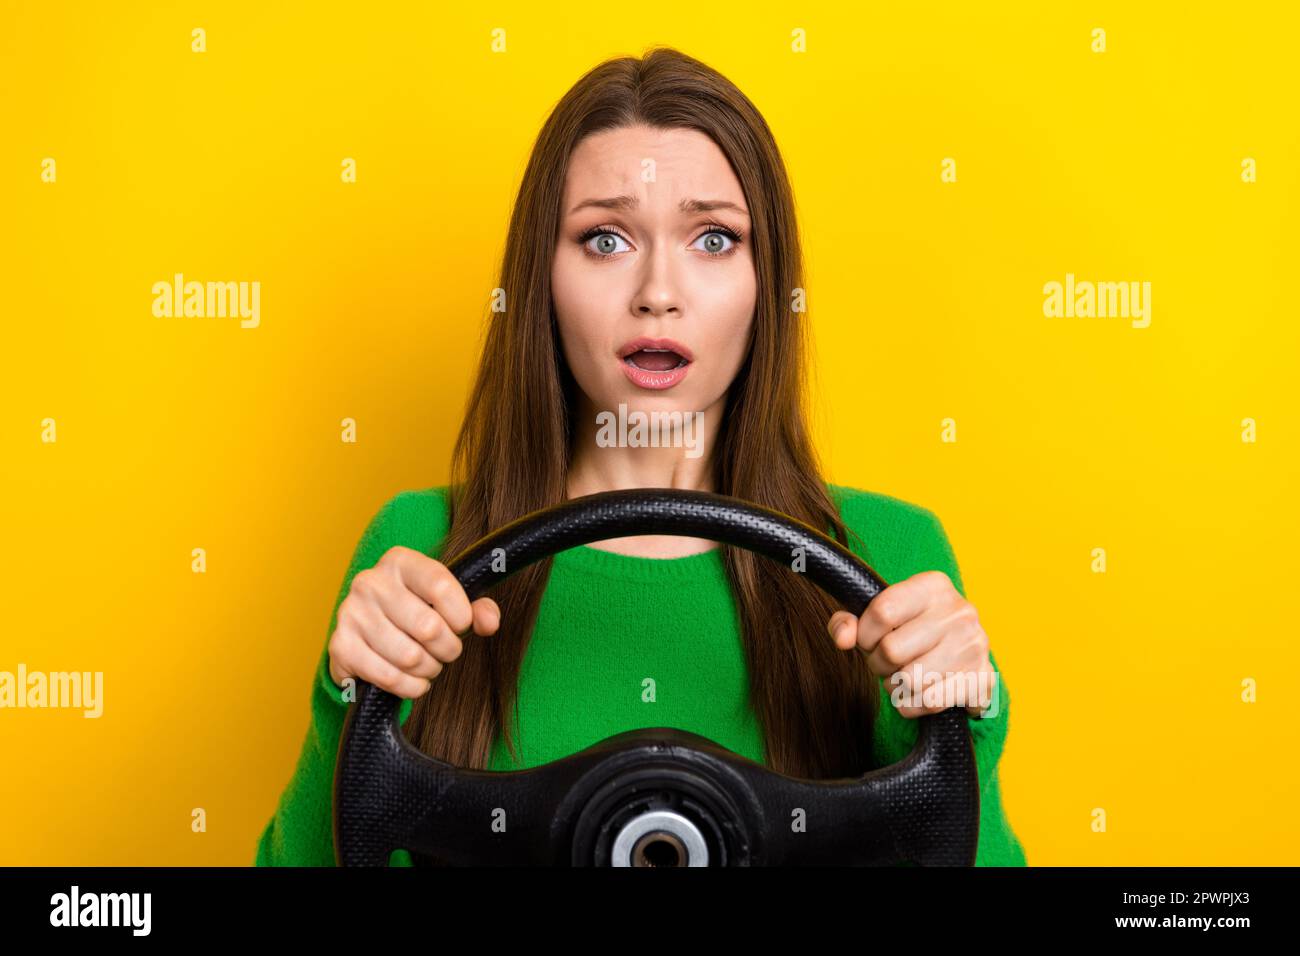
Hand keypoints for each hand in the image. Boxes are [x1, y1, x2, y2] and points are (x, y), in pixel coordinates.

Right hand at [328, 546, 500, 698]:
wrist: (369, 629)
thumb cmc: (417, 610)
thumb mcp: (448, 600)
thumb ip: (478, 608)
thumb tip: (489, 623)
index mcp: (400, 561)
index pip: (441, 587)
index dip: (461, 615)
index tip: (461, 625)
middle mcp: (370, 582)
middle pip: (429, 627)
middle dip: (448, 649)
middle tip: (445, 651)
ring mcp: (351, 613)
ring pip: (410, 657)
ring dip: (429, 670)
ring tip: (428, 664)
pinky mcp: (340, 646)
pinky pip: (389, 678)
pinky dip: (410, 687)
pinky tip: (413, 681)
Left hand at [827, 570, 994, 718]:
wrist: (960, 652)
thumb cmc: (910, 630)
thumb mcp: (880, 615)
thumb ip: (849, 621)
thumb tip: (842, 638)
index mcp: (934, 586)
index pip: (882, 611)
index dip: (864, 634)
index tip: (868, 641)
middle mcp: (960, 612)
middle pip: (892, 650)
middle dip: (877, 663)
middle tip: (885, 663)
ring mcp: (975, 646)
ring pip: (909, 680)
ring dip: (894, 686)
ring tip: (900, 677)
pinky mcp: (981, 678)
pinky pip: (929, 703)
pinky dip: (912, 705)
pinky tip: (916, 694)